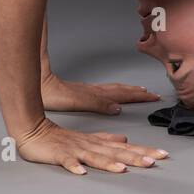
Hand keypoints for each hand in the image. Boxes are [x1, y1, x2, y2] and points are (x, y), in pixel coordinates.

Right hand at [17, 117, 169, 175]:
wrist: (33, 129)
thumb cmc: (60, 137)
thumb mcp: (87, 138)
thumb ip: (106, 139)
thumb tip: (125, 138)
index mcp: (97, 143)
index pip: (125, 147)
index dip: (143, 151)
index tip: (163, 155)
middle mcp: (90, 145)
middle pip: (116, 152)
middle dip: (135, 157)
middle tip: (154, 161)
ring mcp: (75, 150)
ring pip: (95, 157)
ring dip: (109, 163)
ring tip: (123, 170)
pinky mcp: (59, 155)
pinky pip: (67, 162)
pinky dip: (74, 166)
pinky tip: (80, 173)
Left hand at [41, 74, 160, 115]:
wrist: (40, 86)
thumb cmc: (55, 96)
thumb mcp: (79, 102)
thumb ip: (99, 104)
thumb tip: (118, 108)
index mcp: (96, 94)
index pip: (122, 94)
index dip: (138, 96)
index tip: (153, 96)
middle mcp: (95, 91)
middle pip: (121, 90)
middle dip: (137, 93)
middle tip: (152, 94)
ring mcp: (89, 90)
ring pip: (113, 89)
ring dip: (128, 90)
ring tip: (139, 90)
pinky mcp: (82, 91)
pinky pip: (105, 90)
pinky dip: (115, 91)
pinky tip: (113, 95)